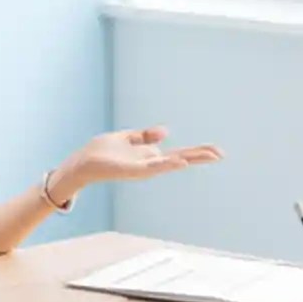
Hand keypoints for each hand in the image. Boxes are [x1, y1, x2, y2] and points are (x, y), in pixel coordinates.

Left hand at [50, 125, 222, 201]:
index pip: (178, 153)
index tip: (216, 151)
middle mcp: (149, 163)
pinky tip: (180, 160)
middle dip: (199, 156)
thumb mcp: (126, 137)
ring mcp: (142, 168)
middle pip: (180, 158)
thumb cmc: (101, 152)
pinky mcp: (133, 170)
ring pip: (171, 163)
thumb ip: (145, 135)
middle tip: (221, 154)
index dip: (196, 151)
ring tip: (210, 155)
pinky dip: (167, 163)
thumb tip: (167, 131)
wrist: (81, 163)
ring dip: (189, 158)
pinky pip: (153, 167)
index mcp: (149, 155)